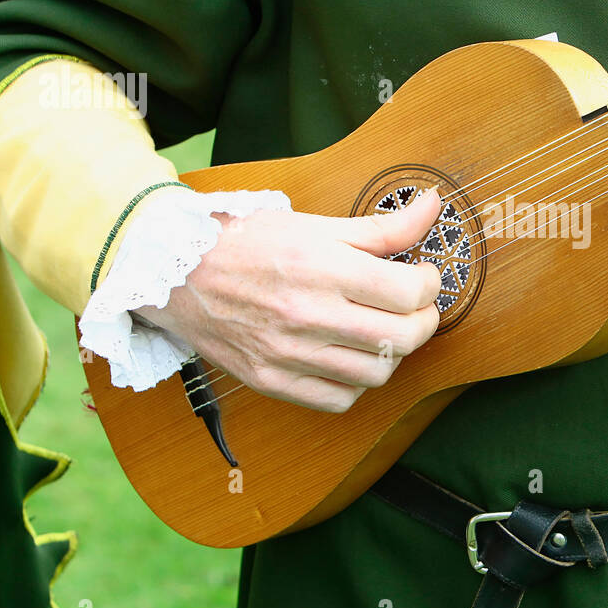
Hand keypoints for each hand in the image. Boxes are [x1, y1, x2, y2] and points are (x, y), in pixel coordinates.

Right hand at [135, 188, 443, 412]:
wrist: (173, 272)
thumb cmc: (247, 241)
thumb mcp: (315, 224)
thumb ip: (381, 227)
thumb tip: (434, 207)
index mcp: (321, 267)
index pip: (408, 292)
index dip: (430, 284)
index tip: (422, 277)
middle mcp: (307, 314)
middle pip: (401, 337)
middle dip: (423, 321)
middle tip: (415, 307)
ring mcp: (288, 354)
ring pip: (377, 374)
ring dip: (393, 354)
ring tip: (383, 331)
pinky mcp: (271, 381)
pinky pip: (339, 400)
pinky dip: (356, 383)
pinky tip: (351, 357)